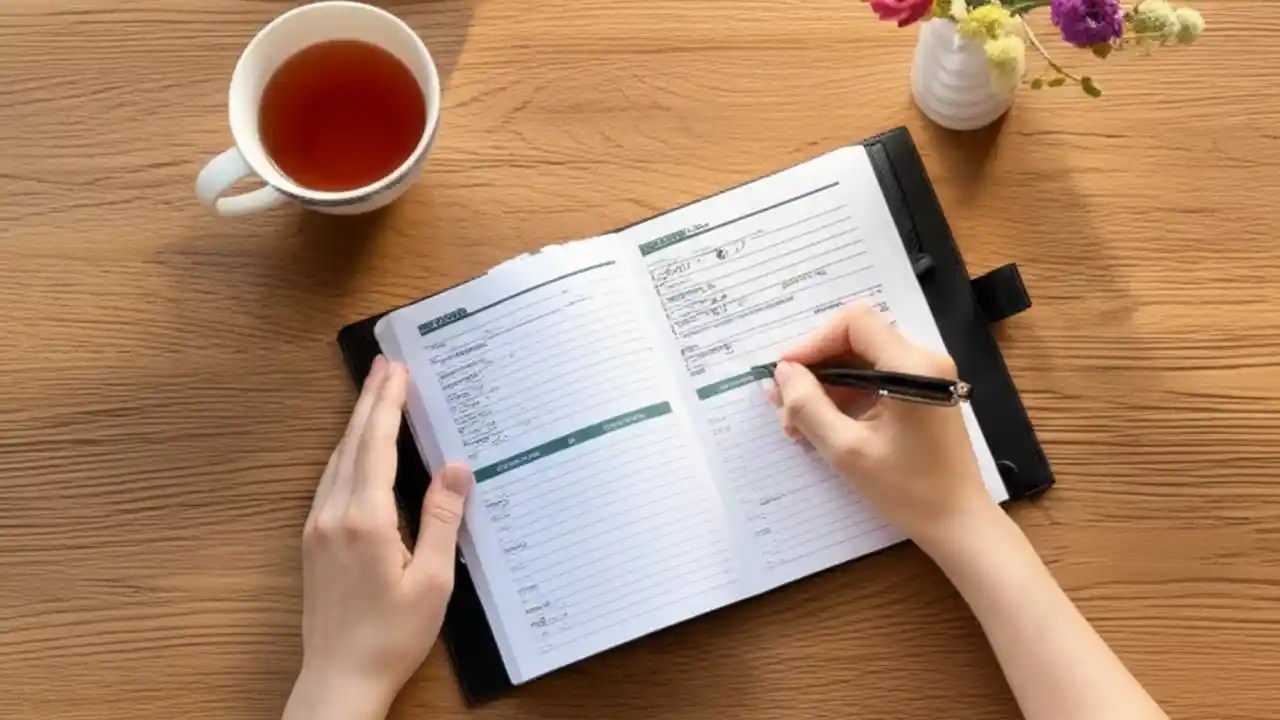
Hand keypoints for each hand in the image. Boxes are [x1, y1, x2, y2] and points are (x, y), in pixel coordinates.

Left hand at [283, 356, 472, 719]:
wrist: (339, 678)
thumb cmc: (391, 637)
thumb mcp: (433, 581)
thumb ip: (441, 518)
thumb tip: (456, 468)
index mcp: (365, 520)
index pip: (376, 445)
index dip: (387, 404)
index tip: (397, 370)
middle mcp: (333, 515)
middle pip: (352, 443)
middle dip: (371, 401)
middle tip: (386, 366)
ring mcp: (317, 527)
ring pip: (337, 460)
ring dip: (358, 424)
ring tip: (376, 395)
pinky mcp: (313, 542)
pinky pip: (330, 482)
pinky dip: (348, 453)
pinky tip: (359, 450)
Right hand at [768, 303, 995, 551]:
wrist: (958, 523)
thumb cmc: (908, 490)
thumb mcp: (847, 450)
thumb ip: (809, 406)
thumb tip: (783, 372)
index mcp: (912, 366)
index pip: (854, 323)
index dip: (813, 342)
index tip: (786, 374)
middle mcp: (923, 361)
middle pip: (855, 341)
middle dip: (815, 370)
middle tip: (784, 405)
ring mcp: (925, 378)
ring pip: (861, 362)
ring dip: (826, 387)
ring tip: (797, 424)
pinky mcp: (922, 395)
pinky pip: (875, 380)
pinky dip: (846, 397)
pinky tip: (822, 426)